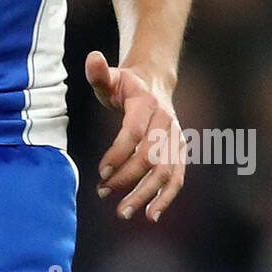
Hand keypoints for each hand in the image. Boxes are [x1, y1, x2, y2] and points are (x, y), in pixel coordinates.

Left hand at [85, 50, 185, 221]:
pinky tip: (151, 214)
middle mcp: (166, 121)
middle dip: (127, 178)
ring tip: (123, 212)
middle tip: (103, 194)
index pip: (134, 132)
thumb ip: (98, 72)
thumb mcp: (109, 77)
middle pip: (151, 156)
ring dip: (146, 194)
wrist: (154, 83)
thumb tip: (92, 57)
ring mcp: (176, 137)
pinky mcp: (179, 151)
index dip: (118, 153)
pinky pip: (177, 177)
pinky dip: (167, 197)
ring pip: (167, 171)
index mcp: (147, 103)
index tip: (100, 172)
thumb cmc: (125, 84)